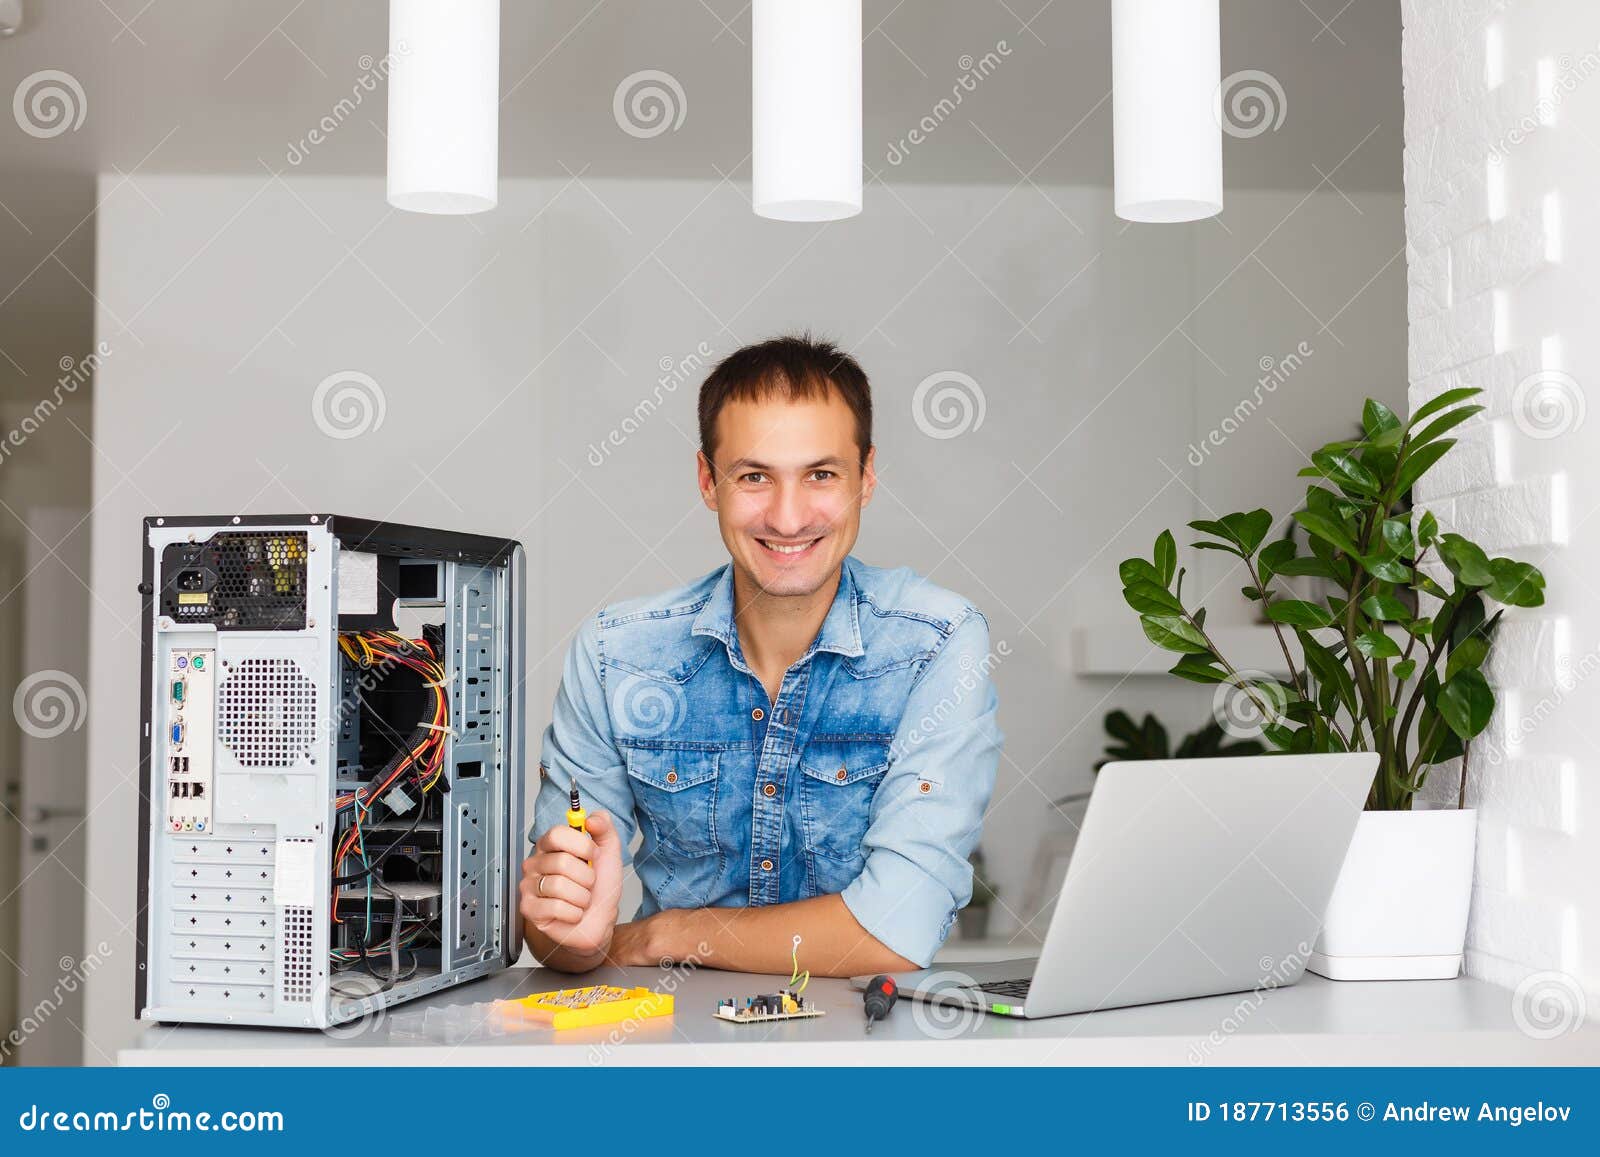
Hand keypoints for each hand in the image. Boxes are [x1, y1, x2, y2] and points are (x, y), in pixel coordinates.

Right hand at [519, 811, 622, 961]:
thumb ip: (604, 828)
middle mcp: (536, 863)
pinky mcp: (529, 909)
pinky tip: (573, 912)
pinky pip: (555, 907)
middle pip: (561, 861)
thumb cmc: (600, 887)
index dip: (582, 845)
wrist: (599, 921)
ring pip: (559, 885)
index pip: (557, 834)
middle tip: (587, 883)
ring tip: (581, 899)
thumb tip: (592, 818)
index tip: (593, 855)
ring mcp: (529, 886)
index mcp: (551, 845)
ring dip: (581, 896)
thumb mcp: (609, 851)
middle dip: (586, 876)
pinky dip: (573, 912)